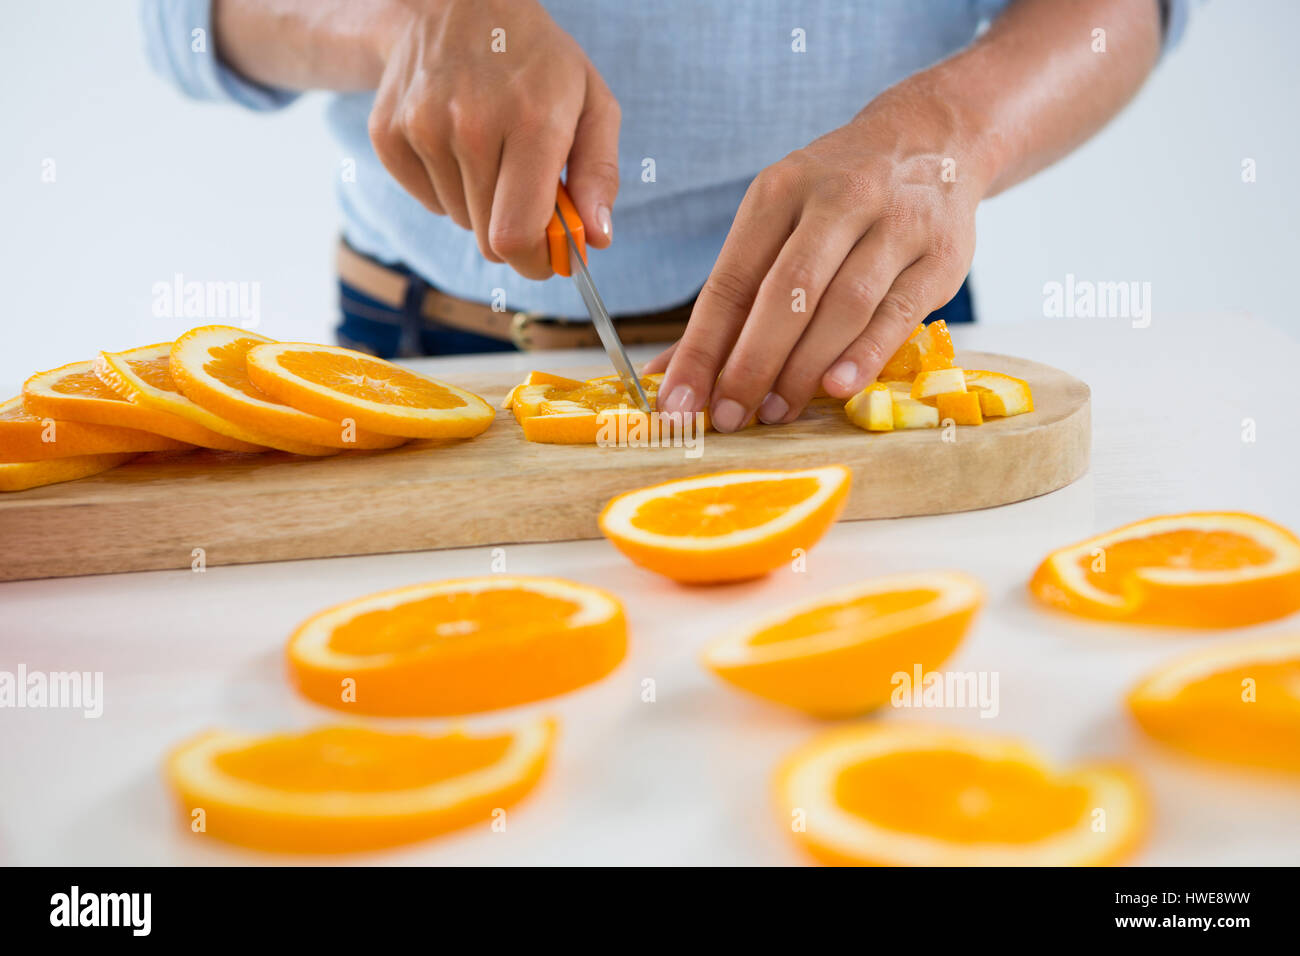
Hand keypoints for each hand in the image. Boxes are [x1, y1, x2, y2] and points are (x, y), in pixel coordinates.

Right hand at [368, 0, 619, 276]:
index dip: (535, 262)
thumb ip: (600, 174)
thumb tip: (597, 239)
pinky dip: (448, 189)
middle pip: (488, 239)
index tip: (549, 259)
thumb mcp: (591, 103)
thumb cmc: (538, 62)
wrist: (456, 4)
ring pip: (460, 220)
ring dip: (482, 204)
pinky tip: (459, 145)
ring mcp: (423, 128)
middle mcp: (471, 126)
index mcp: (532, 123)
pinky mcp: (388, 134)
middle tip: (528, 199)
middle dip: (515, 234)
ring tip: (493, 153)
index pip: (517, 235)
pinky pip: (429, 201)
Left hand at [651, 80, 987, 430]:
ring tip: (775, 412)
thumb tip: (670, 374)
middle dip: (751, 363)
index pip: (732, 280)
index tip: (679, 401)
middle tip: (729, 417)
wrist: (934, 137)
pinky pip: (898, 313)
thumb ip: (732, 300)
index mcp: (780, 191)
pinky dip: (865, 355)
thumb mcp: (778, 221)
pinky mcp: (941, 255)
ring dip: (804, 367)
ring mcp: (896, 224)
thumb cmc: (838, 197)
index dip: (702, 348)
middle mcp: (838, 200)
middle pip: (787, 292)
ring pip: (843, 306)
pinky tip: (836, 388)